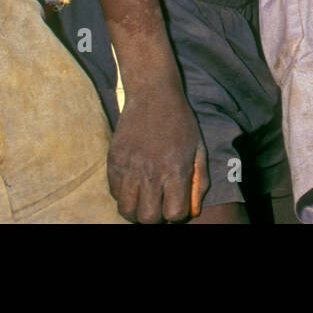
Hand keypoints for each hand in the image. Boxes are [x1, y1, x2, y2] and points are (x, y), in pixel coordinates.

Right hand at [107, 89, 207, 222]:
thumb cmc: (181, 122)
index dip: (176, 214)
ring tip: (144, 200)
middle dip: (155, 217)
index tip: (176, 205)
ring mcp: (129, 167)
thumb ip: (199, 181)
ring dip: (137, 210)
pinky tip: (133, 185)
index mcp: (175, 169)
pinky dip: (123, 195)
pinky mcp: (114, 160)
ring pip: (126, 210)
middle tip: (159, 206)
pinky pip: (114, 192)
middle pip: (148, 218)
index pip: (173, 214)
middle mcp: (151, 172)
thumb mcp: (198, 149)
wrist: (153, 94)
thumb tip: (194, 210)